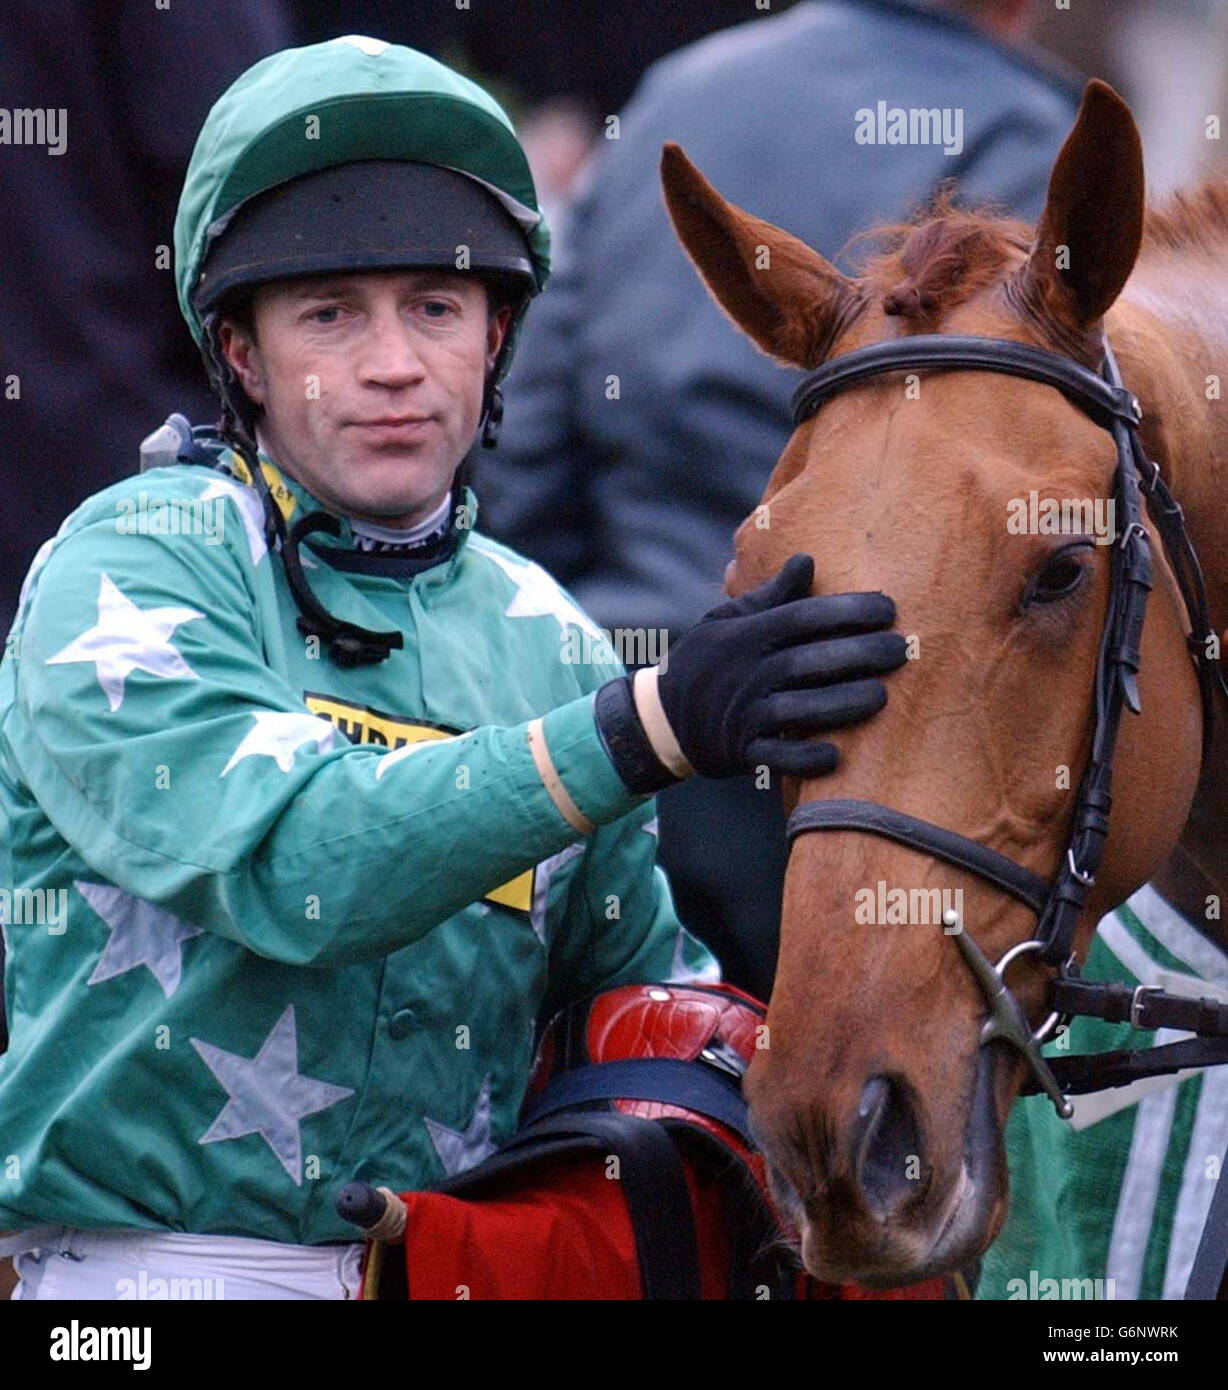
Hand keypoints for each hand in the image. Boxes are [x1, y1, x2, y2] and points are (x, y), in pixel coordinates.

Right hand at [653, 553, 904, 778]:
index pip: (800, 616)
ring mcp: (744, 715)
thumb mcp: (727, 620)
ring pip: (796, 709)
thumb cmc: (707, 660)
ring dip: (840, 705)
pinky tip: (836, 755)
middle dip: (856, 655)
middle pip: (806, 661)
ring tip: (881, 698)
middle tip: (900, 650)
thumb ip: (770, 596)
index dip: (844, 611)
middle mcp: (747, 673)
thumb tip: (806, 560)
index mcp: (747, 635)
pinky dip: (803, 759)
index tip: (888, 608)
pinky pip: (775, 758)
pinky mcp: (742, 753)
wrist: (663, 719)